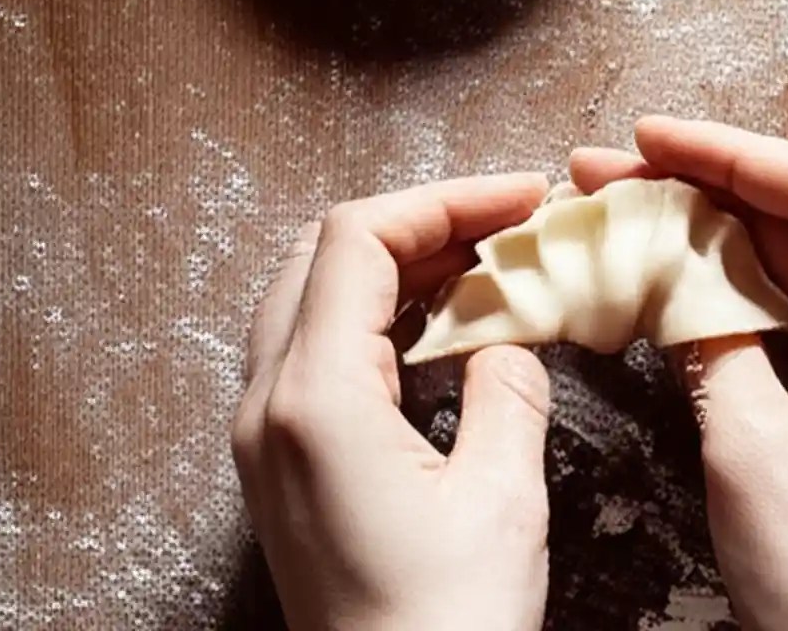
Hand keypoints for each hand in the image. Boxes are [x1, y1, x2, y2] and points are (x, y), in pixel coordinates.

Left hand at [231, 175, 553, 630]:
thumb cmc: (442, 623)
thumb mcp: (503, 498)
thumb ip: (507, 390)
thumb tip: (507, 340)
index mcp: (314, 399)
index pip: (358, 239)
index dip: (445, 200)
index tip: (520, 198)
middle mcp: (268, 405)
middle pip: (324, 257)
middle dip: (420, 225)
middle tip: (506, 225)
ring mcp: (267, 436)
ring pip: (316, 301)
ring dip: (399, 269)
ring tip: (485, 265)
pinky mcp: (283, 465)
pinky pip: (320, 354)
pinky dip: (380, 321)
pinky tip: (443, 331)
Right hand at [571, 118, 787, 630]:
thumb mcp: (748, 448)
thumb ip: (710, 340)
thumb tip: (669, 273)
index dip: (731, 152)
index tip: (652, 138)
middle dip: (710, 182)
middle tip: (616, 170)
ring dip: (714, 230)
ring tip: (626, 209)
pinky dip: (732, 285)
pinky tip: (670, 273)